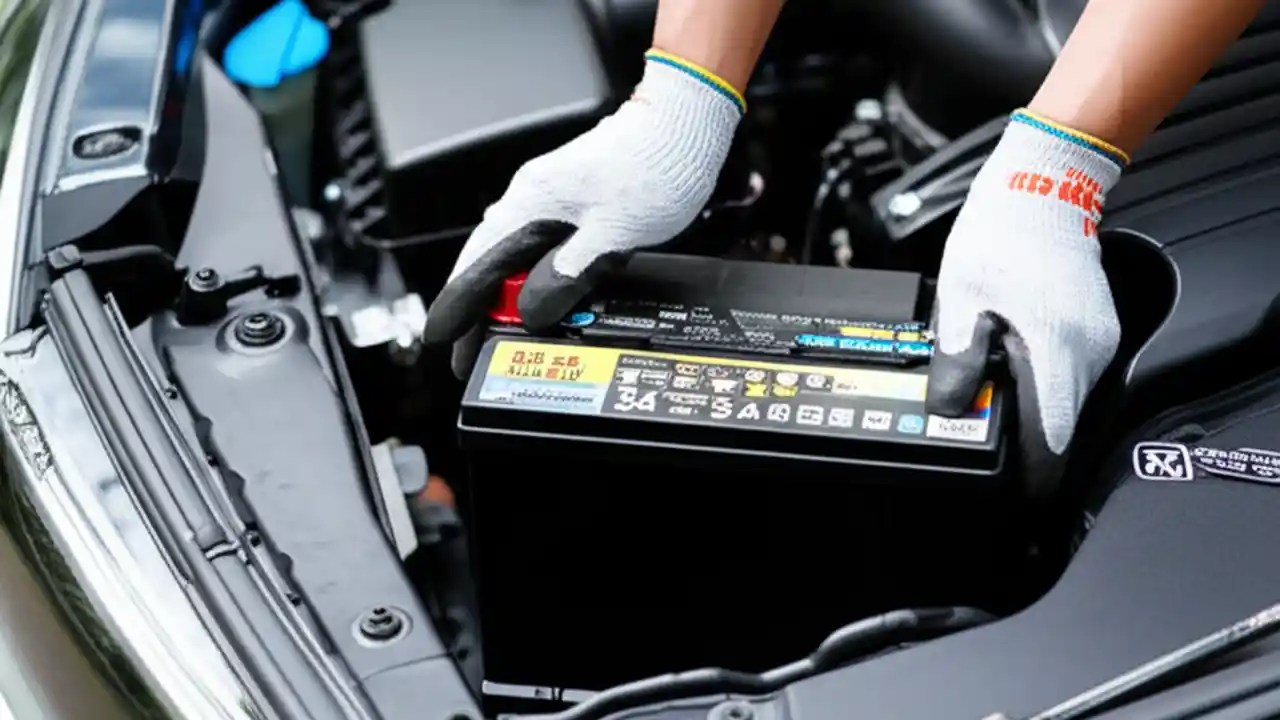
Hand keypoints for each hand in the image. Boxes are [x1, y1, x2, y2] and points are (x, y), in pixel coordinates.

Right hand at [423, 52, 744, 375]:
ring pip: (510, 253)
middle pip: (487, 261)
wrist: (684, 123)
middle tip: (467, 349)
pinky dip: (526, 273)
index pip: (479, 265)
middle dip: (474, 307)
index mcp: (532, 202)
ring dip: (501, 292)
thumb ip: (568, 274)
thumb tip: (533, 308)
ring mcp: (551, 194)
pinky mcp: (572, 197)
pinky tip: (534, 292)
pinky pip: (534, 243)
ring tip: (496, 332)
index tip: (443, 337)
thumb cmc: (655, 164)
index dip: (459, 306)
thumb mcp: (612, 234)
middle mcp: (532, 196)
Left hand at [926, 110, 1126, 493]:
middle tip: (978, 430)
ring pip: (1066, 399)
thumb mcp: (961, 301)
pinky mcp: (1095, 326)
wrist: (1043, 180)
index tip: (1008, 490)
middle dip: (1022, 438)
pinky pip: (1071, 372)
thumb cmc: (1003, 233)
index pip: (1053, 441)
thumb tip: (948, 407)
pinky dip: (1042, 379)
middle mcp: (1087, 352)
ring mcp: (1098, 339)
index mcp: (1055, 352)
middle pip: (1061, 425)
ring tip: (987, 390)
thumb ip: (956, 361)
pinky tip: (1010, 360)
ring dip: (1030, 406)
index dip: (1029, 474)